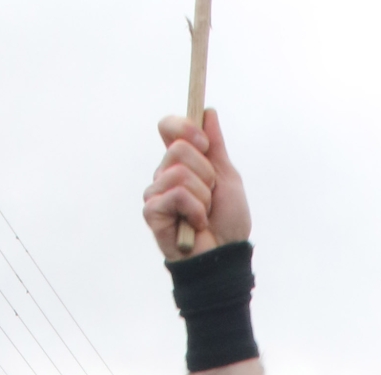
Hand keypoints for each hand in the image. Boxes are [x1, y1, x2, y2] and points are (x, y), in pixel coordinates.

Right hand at [143, 109, 250, 260]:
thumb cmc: (228, 222)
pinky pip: (177, 194)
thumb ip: (217, 147)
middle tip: (210, 196)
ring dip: (203, 196)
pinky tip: (196, 225)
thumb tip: (208, 112)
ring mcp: (156, 192)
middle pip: (179, 148)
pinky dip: (195, 210)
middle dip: (205, 173)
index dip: (185, 127)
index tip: (205, 143)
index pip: (169, 127)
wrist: (225, 256)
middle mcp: (164, 174)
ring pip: (180, 173)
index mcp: (181, 162)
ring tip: (204, 214)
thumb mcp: (228, 178)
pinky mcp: (152, 211)